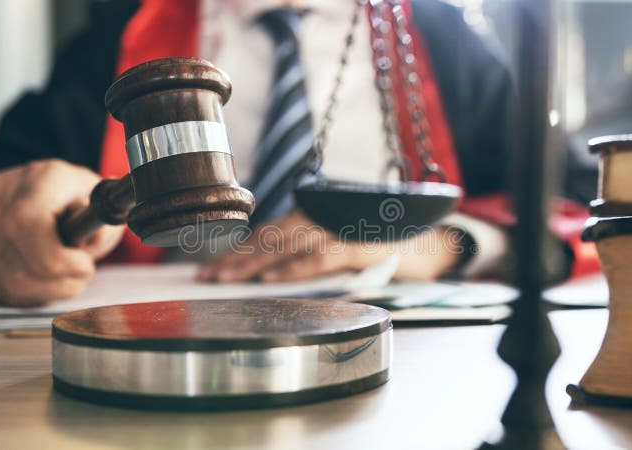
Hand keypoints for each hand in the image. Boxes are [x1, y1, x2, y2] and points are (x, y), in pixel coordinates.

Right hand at [0, 159, 124, 305]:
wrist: (24, 196)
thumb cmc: (70, 200)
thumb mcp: (97, 200)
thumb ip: (101, 219)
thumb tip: (93, 236)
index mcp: (38, 178)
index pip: (29, 223)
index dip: (61, 258)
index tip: (84, 265)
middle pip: (22, 261)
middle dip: (62, 278)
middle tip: (78, 272)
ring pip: (12, 282)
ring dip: (49, 290)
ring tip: (64, 276)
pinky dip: (26, 293)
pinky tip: (39, 277)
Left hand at [197, 210, 462, 282]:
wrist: (425, 243)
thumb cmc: (376, 248)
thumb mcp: (334, 247)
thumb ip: (304, 252)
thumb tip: (264, 272)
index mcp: (310, 219)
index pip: (264, 234)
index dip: (236, 251)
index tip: (209, 267)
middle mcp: (318, 220)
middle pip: (268, 239)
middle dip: (235, 259)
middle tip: (206, 277)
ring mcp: (337, 230)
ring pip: (287, 247)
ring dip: (254, 265)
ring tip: (226, 279)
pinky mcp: (357, 246)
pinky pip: (319, 258)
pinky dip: (295, 269)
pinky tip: (271, 280)